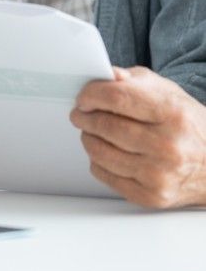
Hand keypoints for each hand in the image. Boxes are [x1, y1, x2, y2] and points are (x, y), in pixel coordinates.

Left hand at [71, 67, 205, 208]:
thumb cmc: (188, 126)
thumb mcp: (167, 93)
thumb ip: (133, 80)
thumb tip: (105, 74)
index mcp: (172, 113)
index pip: (117, 98)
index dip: (91, 95)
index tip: (84, 97)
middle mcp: (168, 146)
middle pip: (105, 125)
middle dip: (84, 116)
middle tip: (81, 113)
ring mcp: (159, 174)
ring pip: (100, 152)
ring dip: (88, 138)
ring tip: (93, 131)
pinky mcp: (151, 196)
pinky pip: (104, 174)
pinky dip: (98, 161)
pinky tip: (108, 152)